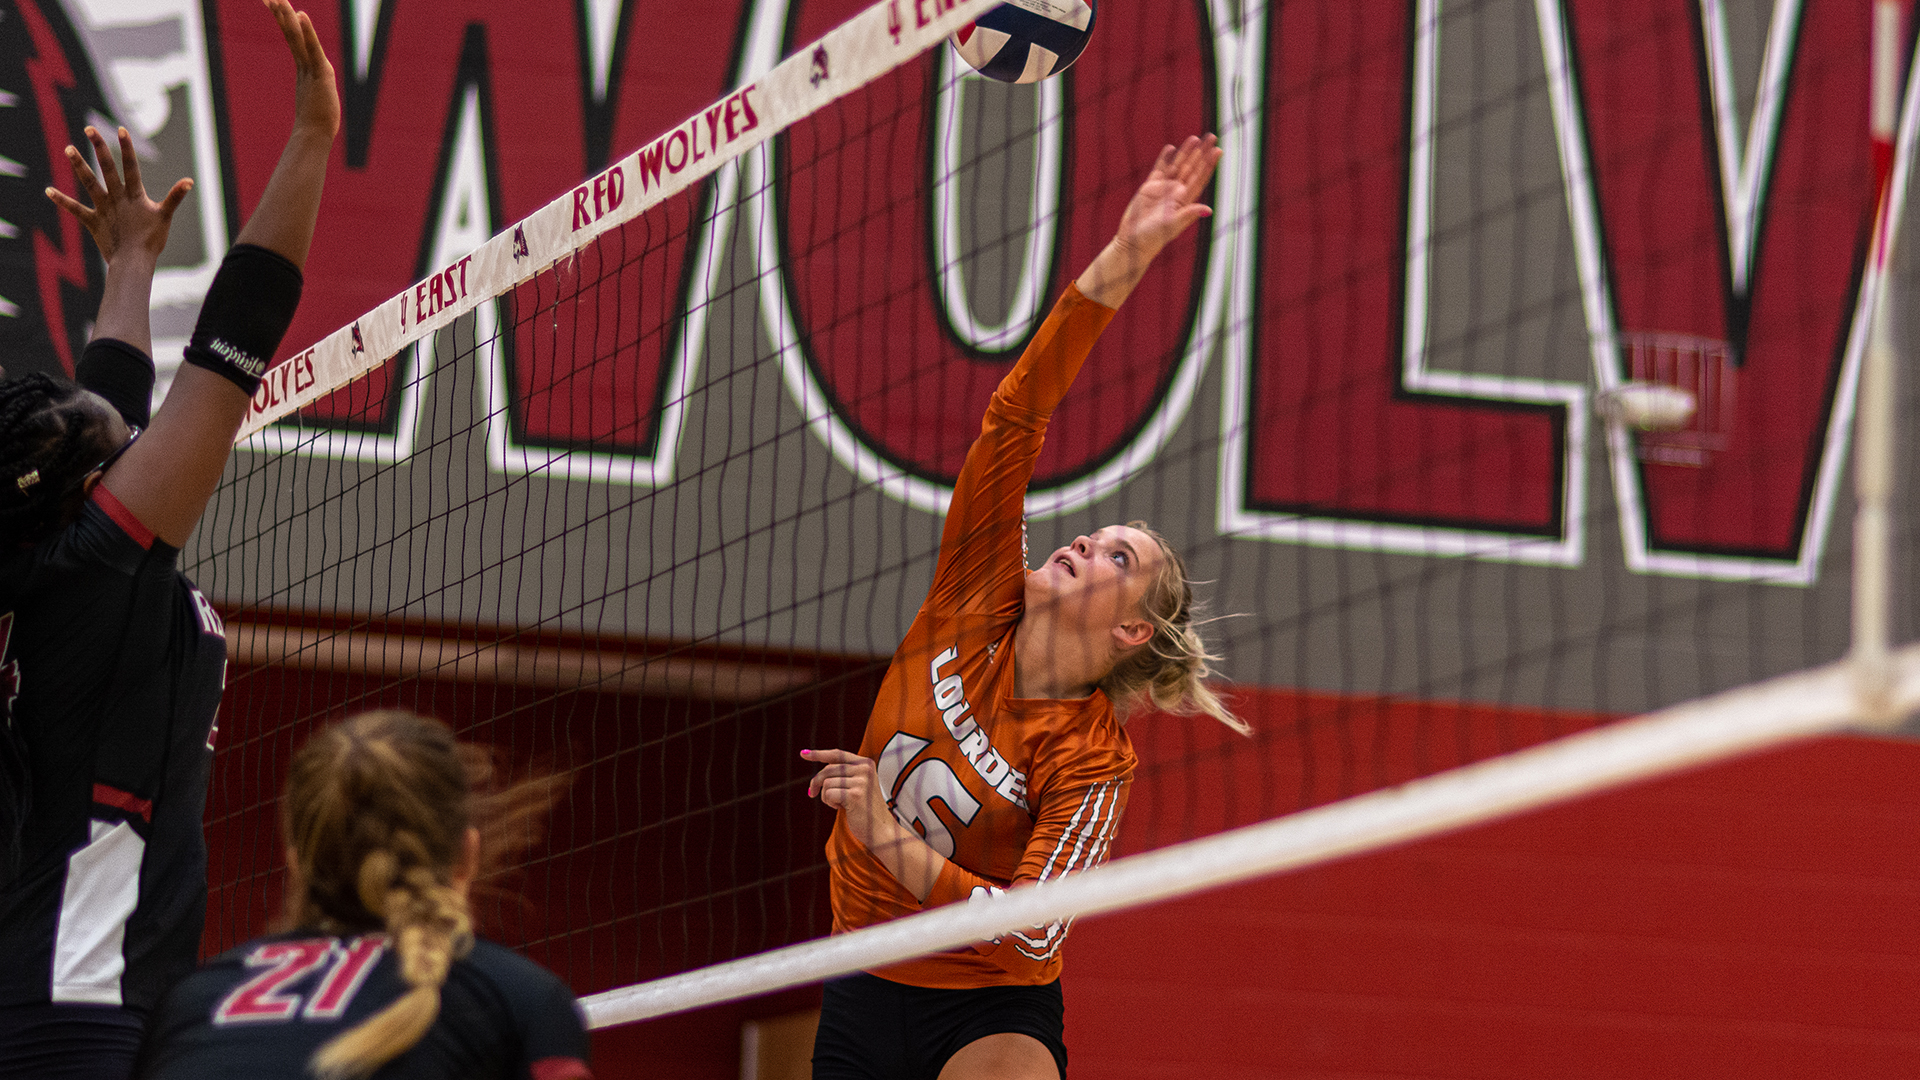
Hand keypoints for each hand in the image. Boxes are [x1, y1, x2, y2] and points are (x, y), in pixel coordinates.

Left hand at [45, 125, 191, 263]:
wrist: (133, 262)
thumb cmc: (151, 241)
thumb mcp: (165, 216)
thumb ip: (175, 197)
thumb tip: (189, 181)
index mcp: (135, 196)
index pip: (131, 167)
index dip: (126, 148)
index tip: (120, 130)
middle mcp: (117, 198)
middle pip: (108, 168)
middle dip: (99, 148)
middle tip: (89, 129)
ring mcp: (103, 209)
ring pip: (89, 183)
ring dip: (78, 165)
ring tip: (68, 148)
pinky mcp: (92, 222)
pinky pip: (75, 209)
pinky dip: (62, 200)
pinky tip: (48, 190)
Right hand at [267, 0, 339, 138]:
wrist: (314, 135)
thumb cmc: (317, 122)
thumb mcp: (318, 98)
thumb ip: (315, 91)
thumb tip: (311, 98)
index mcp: (305, 68)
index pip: (293, 39)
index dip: (284, 20)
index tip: (273, 3)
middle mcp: (304, 65)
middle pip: (291, 33)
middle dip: (280, 13)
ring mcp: (310, 68)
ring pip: (297, 38)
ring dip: (288, 17)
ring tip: (279, 0)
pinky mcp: (320, 73)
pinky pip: (313, 48)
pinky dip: (307, 31)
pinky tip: (301, 15)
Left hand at [802, 748, 896, 849]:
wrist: (881, 829)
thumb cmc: (864, 809)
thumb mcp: (856, 786)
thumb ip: (843, 775)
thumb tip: (819, 775)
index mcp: (866, 763)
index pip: (838, 754)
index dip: (819, 754)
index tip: (803, 754)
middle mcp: (865, 769)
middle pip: (828, 769)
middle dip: (816, 782)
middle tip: (812, 793)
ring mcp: (861, 781)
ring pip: (826, 782)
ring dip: (826, 796)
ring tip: (837, 804)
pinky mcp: (855, 794)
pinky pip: (829, 794)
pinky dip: (829, 802)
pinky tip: (840, 808)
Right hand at [1111, 134, 1221, 262]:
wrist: (1134, 240)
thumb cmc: (1154, 237)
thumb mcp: (1172, 225)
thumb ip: (1189, 214)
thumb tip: (1208, 210)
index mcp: (1185, 200)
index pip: (1200, 178)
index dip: (1209, 165)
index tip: (1218, 151)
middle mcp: (1176, 192)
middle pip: (1192, 167)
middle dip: (1202, 152)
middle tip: (1212, 136)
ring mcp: (1163, 188)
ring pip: (1178, 165)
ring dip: (1186, 152)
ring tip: (1194, 138)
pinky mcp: (1149, 187)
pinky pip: (1160, 169)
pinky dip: (1165, 158)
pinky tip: (1171, 148)